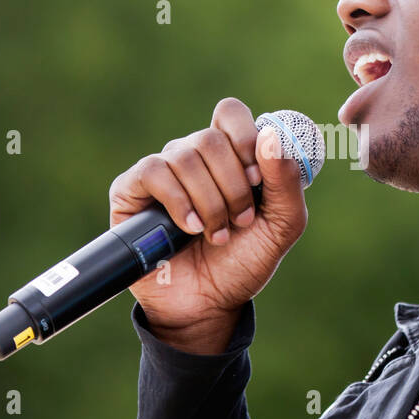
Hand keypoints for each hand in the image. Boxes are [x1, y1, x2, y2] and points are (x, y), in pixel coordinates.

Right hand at [109, 98, 308, 352]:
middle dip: (233, 186)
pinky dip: (178, 200)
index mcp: (229, 155)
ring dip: (209, 201)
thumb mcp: (282, 225)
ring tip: (216, 234)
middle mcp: (193, 157)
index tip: (257, 180)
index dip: (245, 138)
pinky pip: (153, 171)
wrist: (209, 305)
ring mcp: (162, 173)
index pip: (230, 113)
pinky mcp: (132, 191)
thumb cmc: (244, 262)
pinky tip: (189, 228)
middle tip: (240, 222)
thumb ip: (286, 182)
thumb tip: (270, 136)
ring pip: (184, 156)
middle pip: (211, 138)